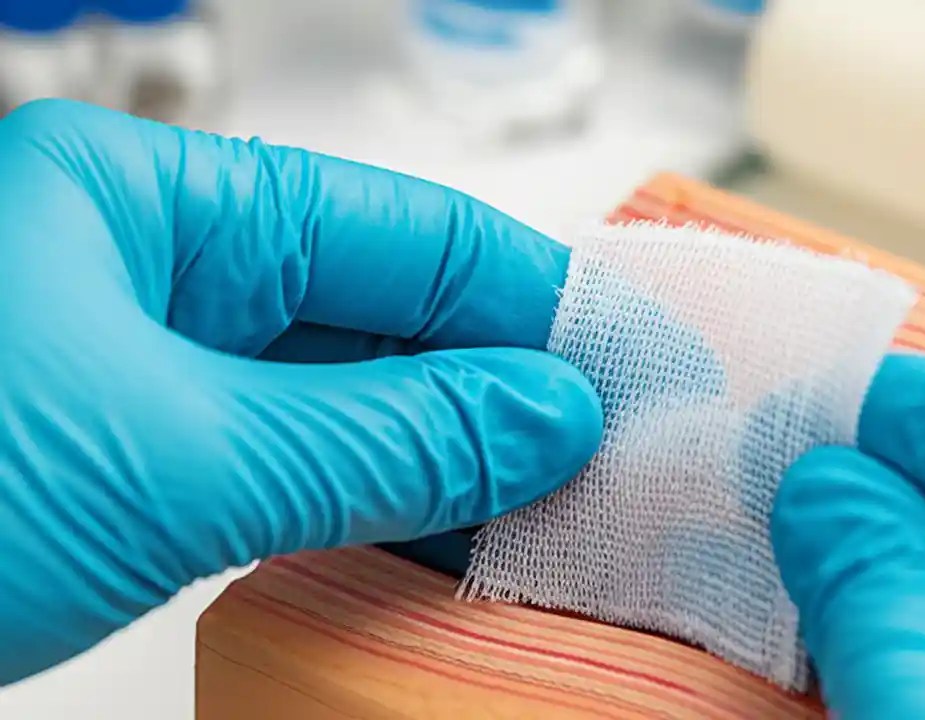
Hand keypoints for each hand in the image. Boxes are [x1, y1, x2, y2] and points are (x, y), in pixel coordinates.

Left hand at [0, 100, 602, 683]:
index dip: (518, 296)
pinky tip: (451, 532)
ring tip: (548, 500)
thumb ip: (386, 439)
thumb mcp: (176, 458)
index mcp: (147, 201)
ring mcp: (152, 370)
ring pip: (343, 396)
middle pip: (377, 310)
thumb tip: (550, 417)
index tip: (614, 363)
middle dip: (492, 382)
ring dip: (443, 451)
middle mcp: (155, 270)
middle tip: (601, 451)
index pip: (394, 227)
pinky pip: (298, 465)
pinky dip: (377, 500)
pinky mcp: (145, 462)